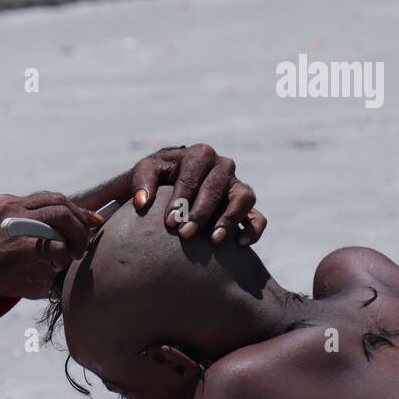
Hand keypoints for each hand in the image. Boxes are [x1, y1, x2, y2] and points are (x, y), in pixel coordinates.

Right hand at [0, 192, 101, 302]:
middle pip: (60, 202)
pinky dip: (64, 255)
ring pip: (62, 216)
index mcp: (6, 203)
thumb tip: (52, 246)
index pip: (49, 198)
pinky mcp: (17, 245)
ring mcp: (14, 223)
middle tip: (89, 239)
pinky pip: (55, 244)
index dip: (74, 210)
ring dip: (76, 236)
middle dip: (81, 220)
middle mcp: (10, 206)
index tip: (90, 222)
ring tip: (75, 254)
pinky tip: (59, 266)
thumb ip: (22, 235)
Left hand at [129, 144, 266, 245]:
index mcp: (199, 154)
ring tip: (214, 240)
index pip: (192, 176)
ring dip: (230, 218)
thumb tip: (142, 202)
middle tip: (185, 235)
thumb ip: (140, 182)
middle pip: (216, 188)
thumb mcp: (145, 172)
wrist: (171, 190)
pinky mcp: (245, 207)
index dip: (181, 199)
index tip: (169, 222)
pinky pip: (258, 217)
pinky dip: (253, 229)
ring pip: (243, 198)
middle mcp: (223, 166)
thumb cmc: (157, 180)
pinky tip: (239, 244)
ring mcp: (237, 186)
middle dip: (200, 213)